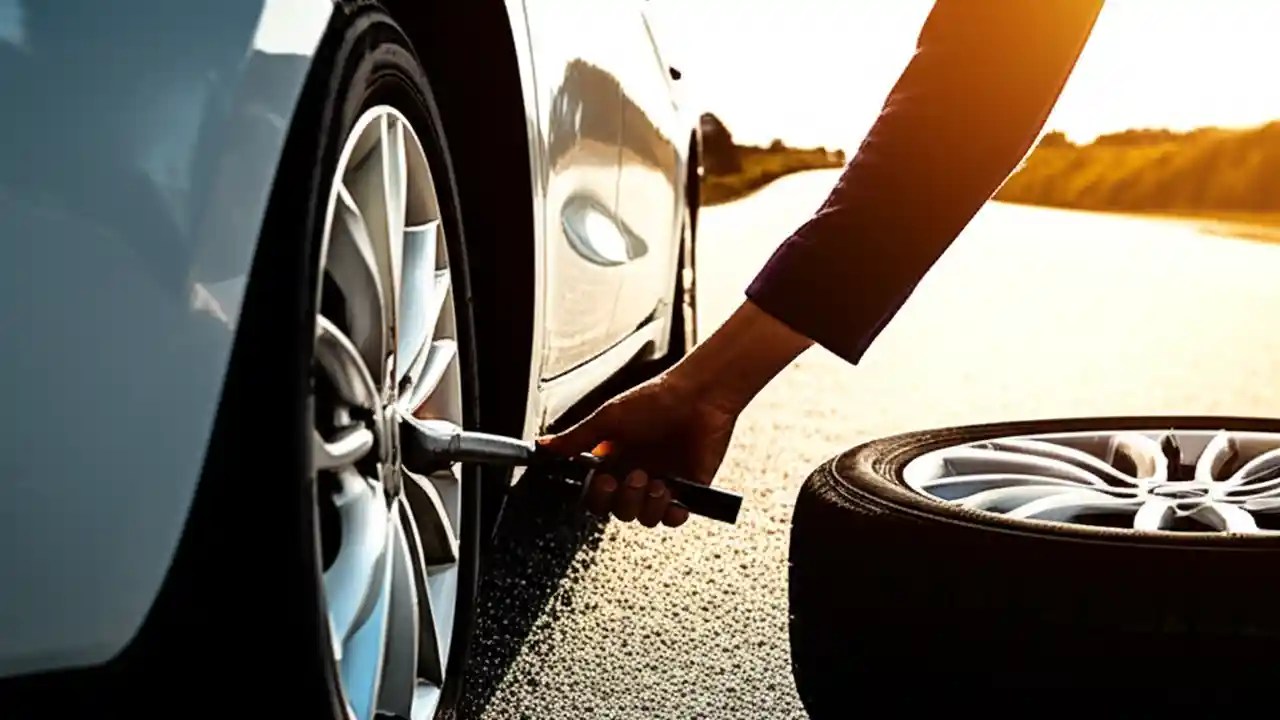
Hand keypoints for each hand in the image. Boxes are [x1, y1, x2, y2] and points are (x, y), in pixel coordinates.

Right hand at [538, 373, 738, 527]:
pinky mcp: (690, 490)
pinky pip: (675, 517)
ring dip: (646, 505)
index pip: (595, 495)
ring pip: (644, 518)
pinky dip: (671, 513)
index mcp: (614, 461)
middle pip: (617, 510)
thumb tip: (542, 446)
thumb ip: (576, 438)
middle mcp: (636, 475)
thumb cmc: (654, 400)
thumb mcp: (608, 419)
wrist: (697, 396)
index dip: (595, 495)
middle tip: (634, 475)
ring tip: (656, 482)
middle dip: (623, 499)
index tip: (600, 480)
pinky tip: (670, 494)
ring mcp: (662, 484)